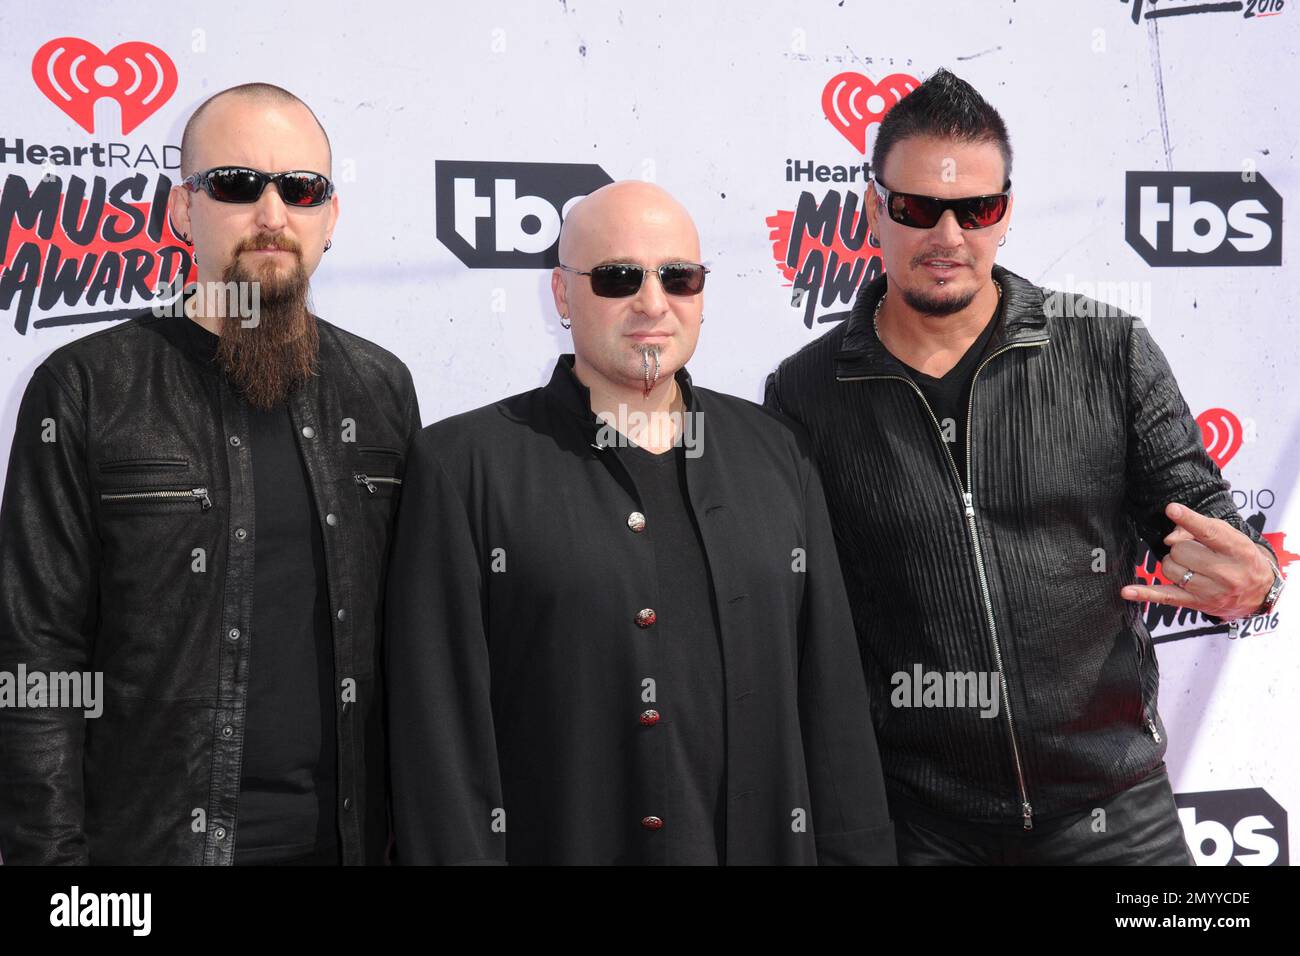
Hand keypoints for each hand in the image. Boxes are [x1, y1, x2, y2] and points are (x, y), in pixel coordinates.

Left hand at [1120, 503, 1275, 618]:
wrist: (1259, 591)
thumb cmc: (1239, 556)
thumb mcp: (1229, 536)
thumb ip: (1201, 528)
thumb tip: (1169, 539)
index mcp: (1237, 550)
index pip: (1209, 533)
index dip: (1189, 520)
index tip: (1172, 509)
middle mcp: (1226, 572)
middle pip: (1181, 551)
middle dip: (1180, 547)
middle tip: (1192, 550)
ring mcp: (1210, 590)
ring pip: (1170, 569)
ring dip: (1173, 563)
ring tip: (1189, 564)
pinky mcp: (1196, 603)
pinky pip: (1164, 597)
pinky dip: (1144, 593)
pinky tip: (1126, 591)